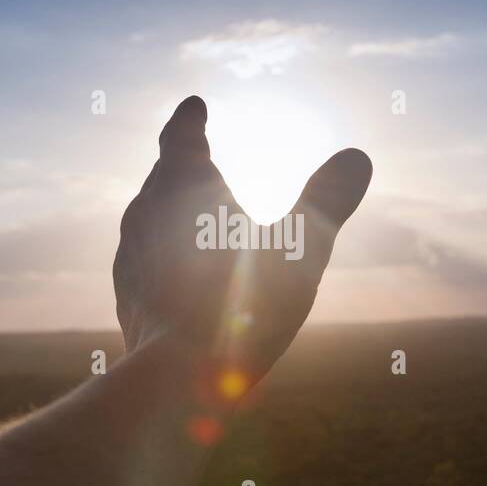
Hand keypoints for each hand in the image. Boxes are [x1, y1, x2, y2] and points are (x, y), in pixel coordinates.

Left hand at [113, 95, 371, 402]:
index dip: (190, 119)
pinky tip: (181, 277)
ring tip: (190, 218)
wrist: (174, 379)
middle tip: (193, 155)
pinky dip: (166, 257)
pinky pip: (146, 262)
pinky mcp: (127, 298)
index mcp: (183, 185)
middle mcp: (145, 213)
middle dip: (180, 166)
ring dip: (171, 215)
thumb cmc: (242, 305)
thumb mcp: (301, 247)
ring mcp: (130, 258)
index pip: (181, 136)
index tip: (194, 106)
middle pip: (162, 177)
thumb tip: (358, 156)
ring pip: (150, 221)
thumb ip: (328, 199)